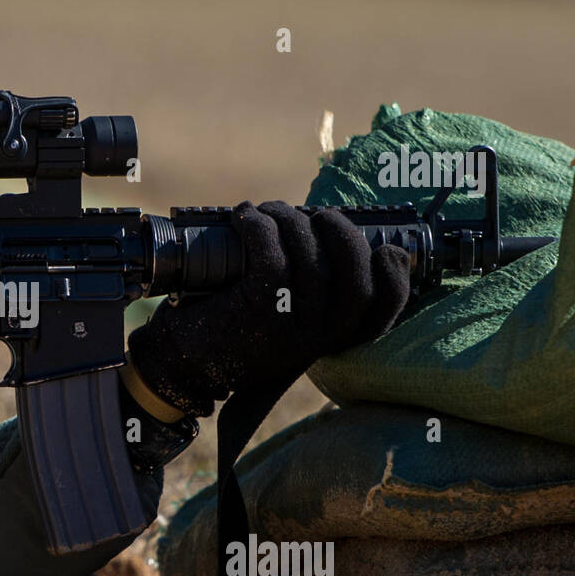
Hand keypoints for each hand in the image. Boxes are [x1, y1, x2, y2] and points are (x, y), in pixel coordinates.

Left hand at [127, 201, 409, 416]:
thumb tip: (319, 231)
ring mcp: (290, 325)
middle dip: (342, 234)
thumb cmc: (229, 331)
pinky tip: (246, 217)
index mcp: (330, 338)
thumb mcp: (281, 322)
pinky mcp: (258, 310)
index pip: (382, 311)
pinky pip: (272, 255)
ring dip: (290, 220)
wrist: (179, 365)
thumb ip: (308, 295)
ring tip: (269, 209)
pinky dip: (260, 226)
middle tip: (316, 215)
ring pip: (310, 258)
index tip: (388, 250)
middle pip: (355, 277)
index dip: (395, 277)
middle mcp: (317, 337)